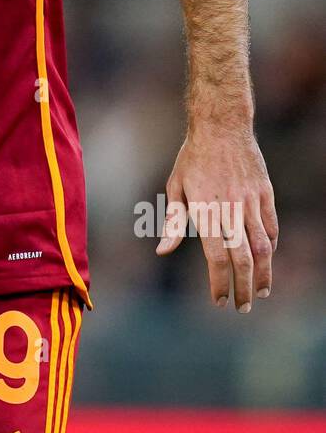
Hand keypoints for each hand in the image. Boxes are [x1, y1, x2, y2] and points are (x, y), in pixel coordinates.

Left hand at [155, 127, 277, 310]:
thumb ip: (174, 222)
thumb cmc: (193, 157)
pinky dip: (270, 247)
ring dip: (263, 274)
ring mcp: (250, 201)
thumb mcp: (176, 186)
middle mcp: (230, 208)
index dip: (219, 283)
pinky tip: (266, 260)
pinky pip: (271, 226)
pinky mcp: (265, 193)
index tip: (219, 301)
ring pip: (262, 247)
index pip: (216, 257)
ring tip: (260, 292)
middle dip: (243, 288)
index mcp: (205, 209)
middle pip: (242, 258)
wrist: (222, 126)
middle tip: (242, 307)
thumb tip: (163, 251)